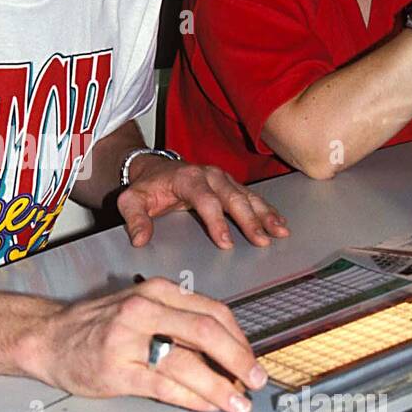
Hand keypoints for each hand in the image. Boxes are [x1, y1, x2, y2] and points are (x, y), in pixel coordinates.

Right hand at [21, 275, 266, 411]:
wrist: (48, 337)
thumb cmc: (98, 325)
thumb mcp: (141, 308)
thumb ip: (179, 322)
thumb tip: (226, 352)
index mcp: (157, 291)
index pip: (213, 312)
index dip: (240, 339)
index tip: (252, 360)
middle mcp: (145, 309)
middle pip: (206, 332)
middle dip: (239, 360)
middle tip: (256, 380)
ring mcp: (129, 339)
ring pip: (187, 362)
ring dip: (220, 386)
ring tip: (237, 403)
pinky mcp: (117, 369)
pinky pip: (164, 386)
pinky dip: (192, 398)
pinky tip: (207, 406)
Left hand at [118, 155, 289, 248]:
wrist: (155, 169)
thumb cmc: (147, 187)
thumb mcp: (131, 200)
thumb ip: (134, 218)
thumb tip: (140, 239)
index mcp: (187, 178)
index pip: (205, 200)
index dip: (216, 221)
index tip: (225, 242)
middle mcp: (209, 175)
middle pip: (233, 198)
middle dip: (249, 220)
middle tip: (261, 240)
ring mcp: (223, 179)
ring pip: (248, 196)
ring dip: (265, 214)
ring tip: (279, 231)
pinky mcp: (231, 185)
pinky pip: (253, 197)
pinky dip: (267, 210)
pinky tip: (280, 222)